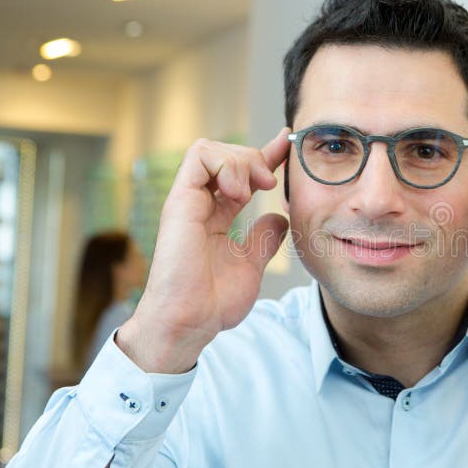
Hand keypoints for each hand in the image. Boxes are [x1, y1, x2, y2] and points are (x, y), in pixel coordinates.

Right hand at [117, 129, 290, 372]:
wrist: (191, 321)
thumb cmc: (213, 301)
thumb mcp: (251, 263)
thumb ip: (264, 238)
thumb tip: (280, 218)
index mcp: (215, 215)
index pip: (240, 173)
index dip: (266, 155)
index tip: (287, 146)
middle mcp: (200, 203)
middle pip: (225, 154)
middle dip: (255, 157)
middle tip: (271, 182)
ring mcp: (188, 201)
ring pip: (210, 149)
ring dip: (241, 160)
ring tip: (256, 189)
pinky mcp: (180, 202)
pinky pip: (198, 157)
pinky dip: (225, 165)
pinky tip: (240, 192)